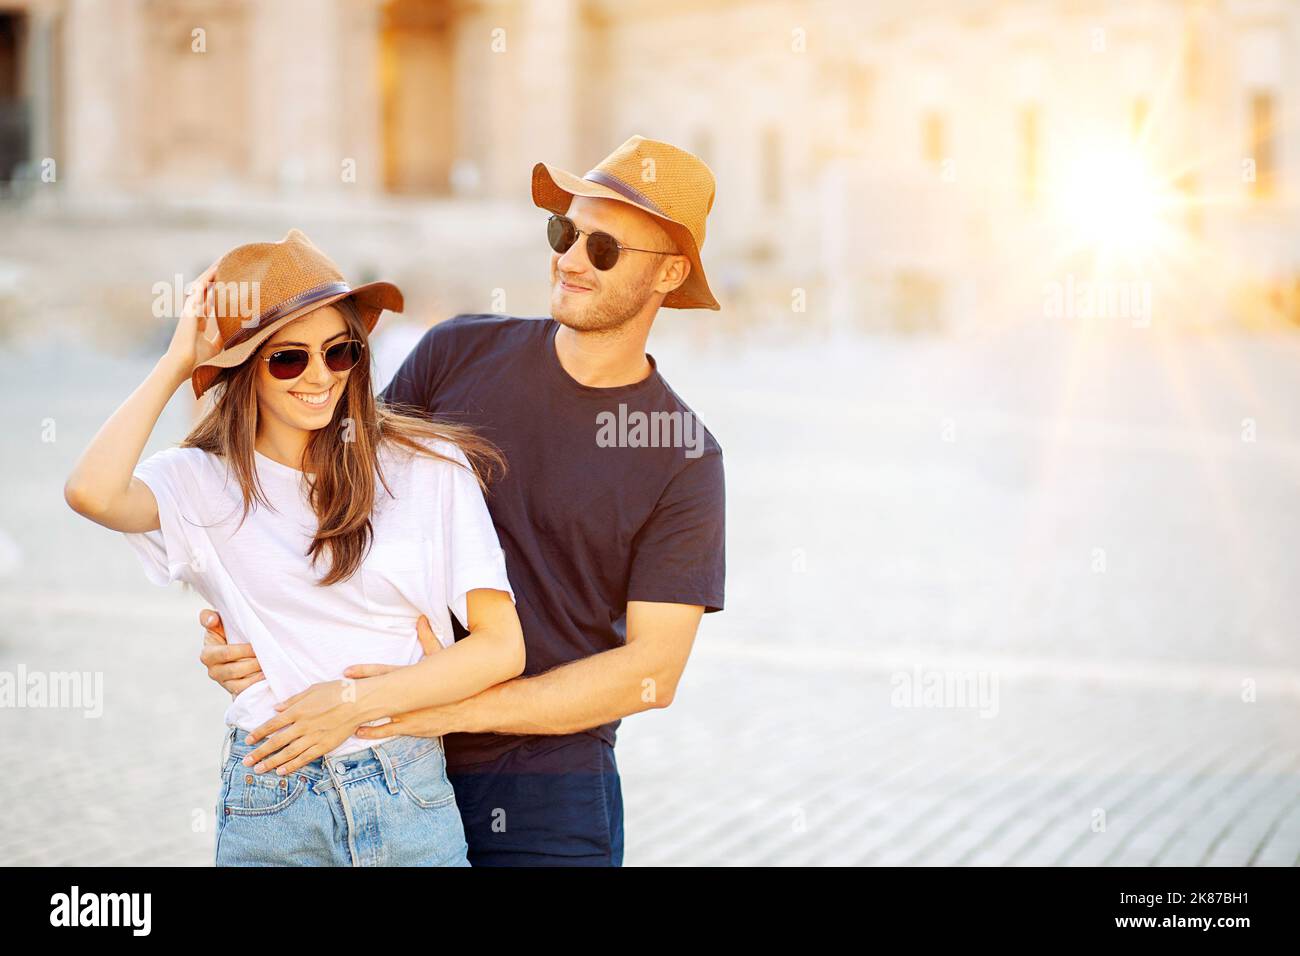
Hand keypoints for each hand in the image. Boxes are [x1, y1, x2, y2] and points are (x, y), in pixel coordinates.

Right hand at [163, 260, 221, 373]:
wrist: (182, 363)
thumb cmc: (197, 360)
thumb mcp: (216, 346)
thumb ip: (223, 337)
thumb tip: (237, 332)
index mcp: (199, 321)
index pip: (211, 302)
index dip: (219, 293)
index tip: (231, 284)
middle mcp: (195, 311)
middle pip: (207, 290)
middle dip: (217, 279)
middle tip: (229, 266)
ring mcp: (191, 308)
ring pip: (203, 285)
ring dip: (213, 273)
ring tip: (224, 261)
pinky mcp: (190, 307)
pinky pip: (200, 288)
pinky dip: (208, 278)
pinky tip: (217, 268)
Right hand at [198, 609, 263, 696]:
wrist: (236, 652)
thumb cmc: (227, 633)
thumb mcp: (218, 624)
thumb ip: (210, 618)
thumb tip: (213, 619)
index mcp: (208, 654)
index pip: (226, 654)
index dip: (243, 650)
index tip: (256, 645)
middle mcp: (213, 671)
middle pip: (236, 669)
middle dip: (254, 661)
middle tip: (268, 655)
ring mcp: (223, 683)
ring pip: (242, 682)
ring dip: (257, 673)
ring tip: (269, 665)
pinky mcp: (233, 691)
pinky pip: (246, 690)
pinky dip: (257, 683)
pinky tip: (267, 676)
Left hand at [242, 680, 364, 775]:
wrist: (359, 702)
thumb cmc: (338, 691)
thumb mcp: (313, 689)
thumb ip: (293, 700)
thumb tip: (276, 708)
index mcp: (297, 710)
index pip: (272, 724)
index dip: (258, 733)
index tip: (248, 740)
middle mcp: (302, 726)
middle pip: (276, 742)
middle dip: (259, 752)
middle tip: (246, 761)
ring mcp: (313, 737)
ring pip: (288, 753)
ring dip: (271, 762)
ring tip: (259, 770)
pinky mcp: (324, 746)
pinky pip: (305, 758)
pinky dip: (292, 766)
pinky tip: (281, 771)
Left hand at [345, 614, 457, 739]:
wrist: (469, 706)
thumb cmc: (452, 682)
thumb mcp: (440, 657)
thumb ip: (428, 638)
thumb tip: (421, 618)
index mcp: (409, 677)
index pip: (382, 673)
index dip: (363, 671)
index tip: (346, 671)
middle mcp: (405, 696)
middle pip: (375, 694)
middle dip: (355, 693)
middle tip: (337, 693)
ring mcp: (407, 713)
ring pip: (378, 714)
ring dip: (360, 714)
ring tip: (342, 715)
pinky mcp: (411, 727)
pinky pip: (387, 730)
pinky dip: (372, 731)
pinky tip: (359, 732)